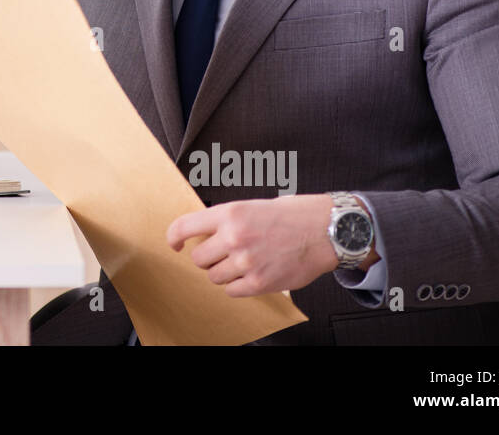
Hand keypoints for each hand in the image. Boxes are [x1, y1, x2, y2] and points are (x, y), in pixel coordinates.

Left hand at [166, 194, 352, 296]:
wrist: (324, 230)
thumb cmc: (291, 216)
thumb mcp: (251, 206)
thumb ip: (225, 221)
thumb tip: (202, 236)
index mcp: (229, 214)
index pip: (185, 227)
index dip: (174, 237)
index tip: (175, 244)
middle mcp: (234, 237)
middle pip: (199, 259)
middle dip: (208, 257)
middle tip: (223, 253)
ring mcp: (246, 262)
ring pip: (214, 277)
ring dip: (223, 272)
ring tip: (242, 262)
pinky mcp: (260, 282)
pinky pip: (232, 291)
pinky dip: (237, 286)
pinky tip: (250, 275)